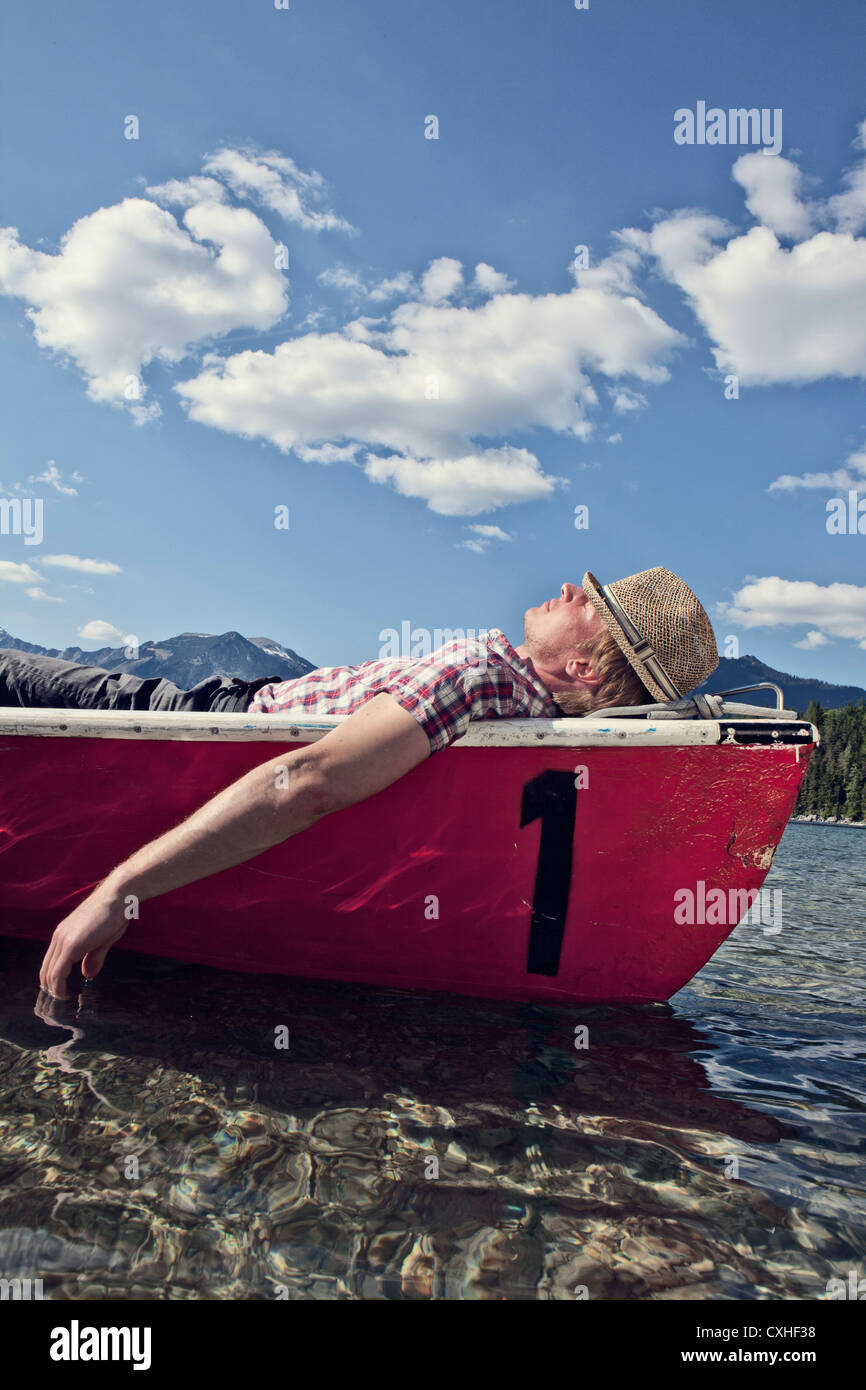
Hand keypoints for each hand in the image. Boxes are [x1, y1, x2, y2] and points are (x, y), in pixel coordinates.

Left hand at [39, 884, 129, 999]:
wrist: (118, 897)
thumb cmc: (113, 914)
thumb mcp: (102, 940)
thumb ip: (93, 957)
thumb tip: (87, 975)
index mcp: (64, 934)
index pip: (50, 962)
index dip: (52, 979)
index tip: (59, 992)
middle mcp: (59, 937)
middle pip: (46, 969)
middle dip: (50, 988)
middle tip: (59, 1002)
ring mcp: (63, 941)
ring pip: (50, 973)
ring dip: (54, 990)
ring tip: (62, 1001)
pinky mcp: (71, 946)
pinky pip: (58, 972)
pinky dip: (59, 987)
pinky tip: (65, 995)